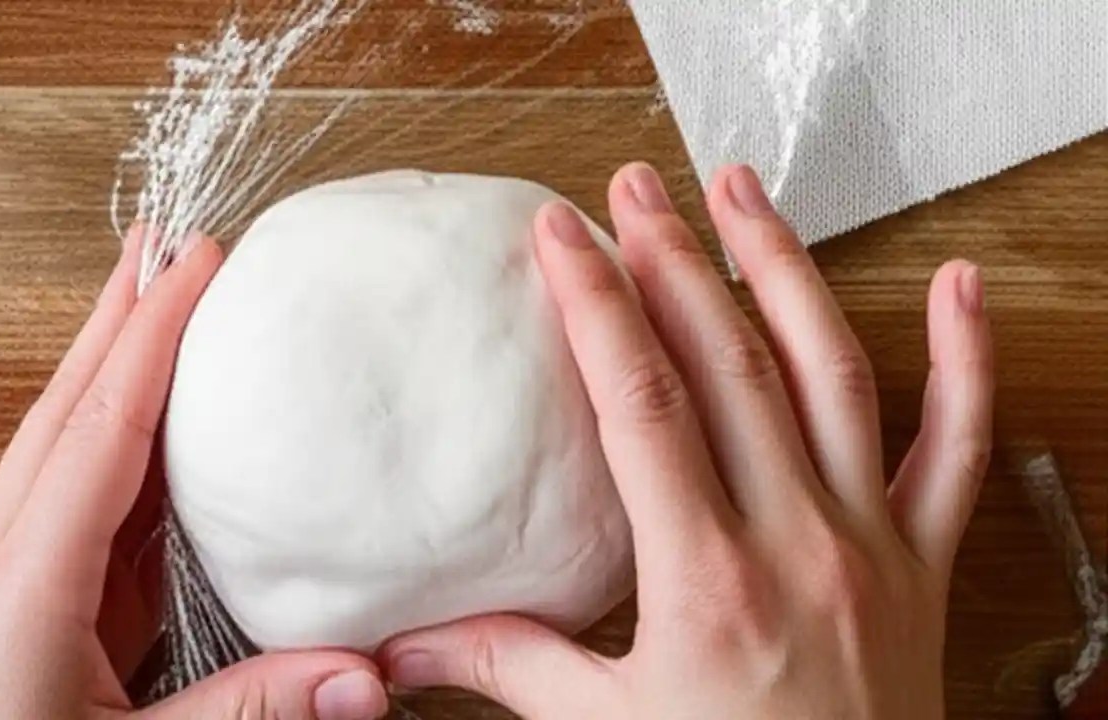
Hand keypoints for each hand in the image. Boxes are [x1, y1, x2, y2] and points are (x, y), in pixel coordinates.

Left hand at [0, 232, 388, 719]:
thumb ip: (244, 711)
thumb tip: (362, 673)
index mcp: (20, 587)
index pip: (100, 428)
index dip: (152, 335)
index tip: (194, 259)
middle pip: (68, 412)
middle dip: (118, 319)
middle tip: (162, 242)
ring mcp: (1, 587)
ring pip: (66, 451)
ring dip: (117, 375)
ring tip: (163, 316)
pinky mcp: (19, 616)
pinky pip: (77, 511)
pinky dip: (122, 455)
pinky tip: (159, 445)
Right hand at [379, 163, 992, 718]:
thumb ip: (508, 667)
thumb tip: (403, 640)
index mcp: (706, 581)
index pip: (642, 405)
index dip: (598, 307)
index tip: (560, 234)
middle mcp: (796, 542)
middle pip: (730, 365)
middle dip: (674, 260)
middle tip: (634, 186)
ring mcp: (870, 543)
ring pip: (834, 374)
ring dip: (783, 270)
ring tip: (741, 189)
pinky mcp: (923, 560)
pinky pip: (960, 447)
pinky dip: (966, 360)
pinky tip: (959, 284)